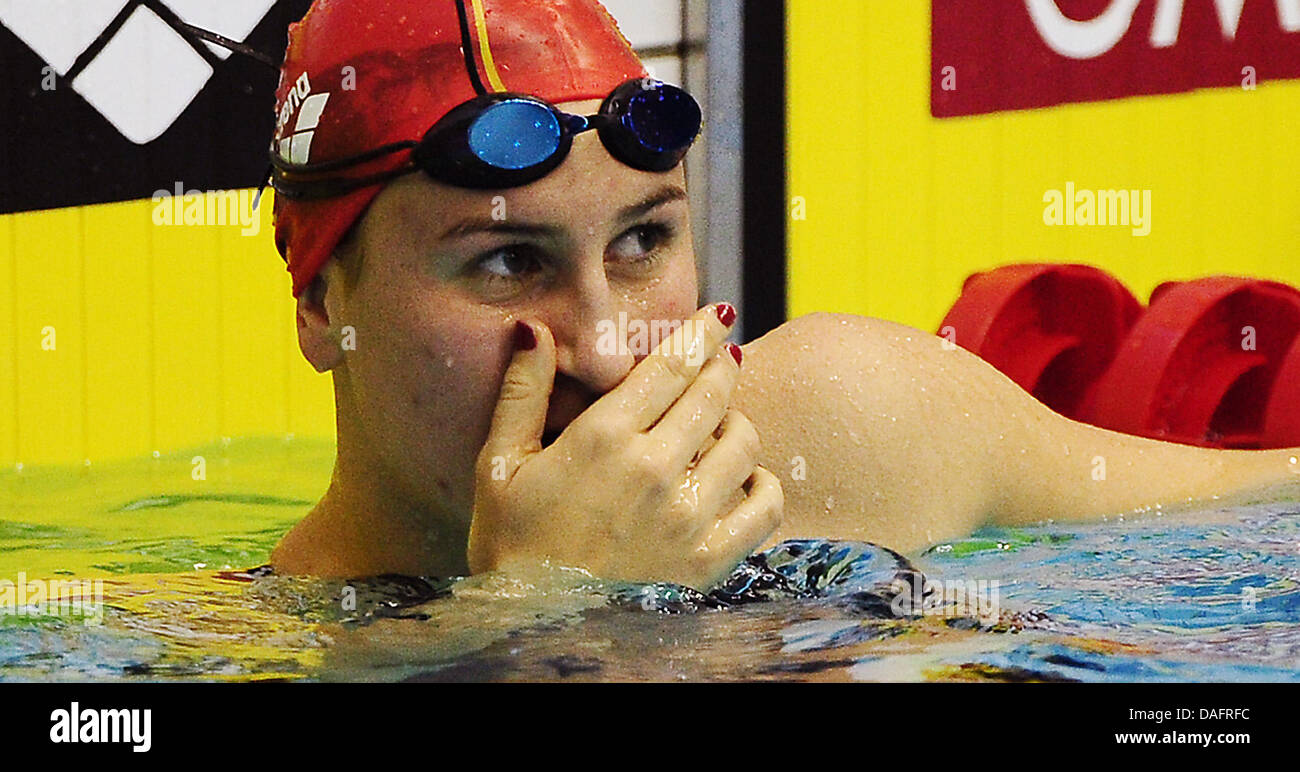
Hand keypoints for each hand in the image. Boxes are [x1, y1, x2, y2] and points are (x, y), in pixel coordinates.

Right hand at [467, 304, 783, 588]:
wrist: (536, 626)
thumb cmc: (512, 544)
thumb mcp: (499, 464)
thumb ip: (521, 393)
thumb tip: (532, 328)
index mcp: (603, 438)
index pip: (672, 366)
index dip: (701, 334)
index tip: (720, 318)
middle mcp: (653, 469)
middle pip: (714, 394)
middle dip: (722, 368)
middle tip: (722, 362)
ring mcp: (687, 516)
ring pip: (744, 443)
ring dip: (738, 425)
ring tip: (721, 427)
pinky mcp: (710, 559)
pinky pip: (766, 506)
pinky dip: (763, 485)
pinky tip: (743, 481)